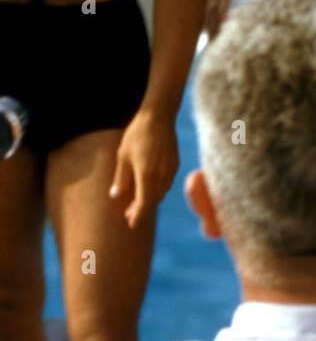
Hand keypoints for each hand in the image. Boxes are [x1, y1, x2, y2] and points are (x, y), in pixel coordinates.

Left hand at [109, 109, 178, 227]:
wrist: (158, 116)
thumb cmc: (136, 134)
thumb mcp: (122, 156)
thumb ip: (121, 179)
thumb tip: (116, 196)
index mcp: (147, 175)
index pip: (144, 203)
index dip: (137, 216)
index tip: (131, 225)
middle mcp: (161, 175)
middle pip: (153, 200)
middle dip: (141, 210)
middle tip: (128, 214)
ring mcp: (170, 170)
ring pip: (161, 193)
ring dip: (150, 200)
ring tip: (137, 202)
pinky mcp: (175, 164)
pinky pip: (166, 183)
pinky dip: (156, 190)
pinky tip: (148, 187)